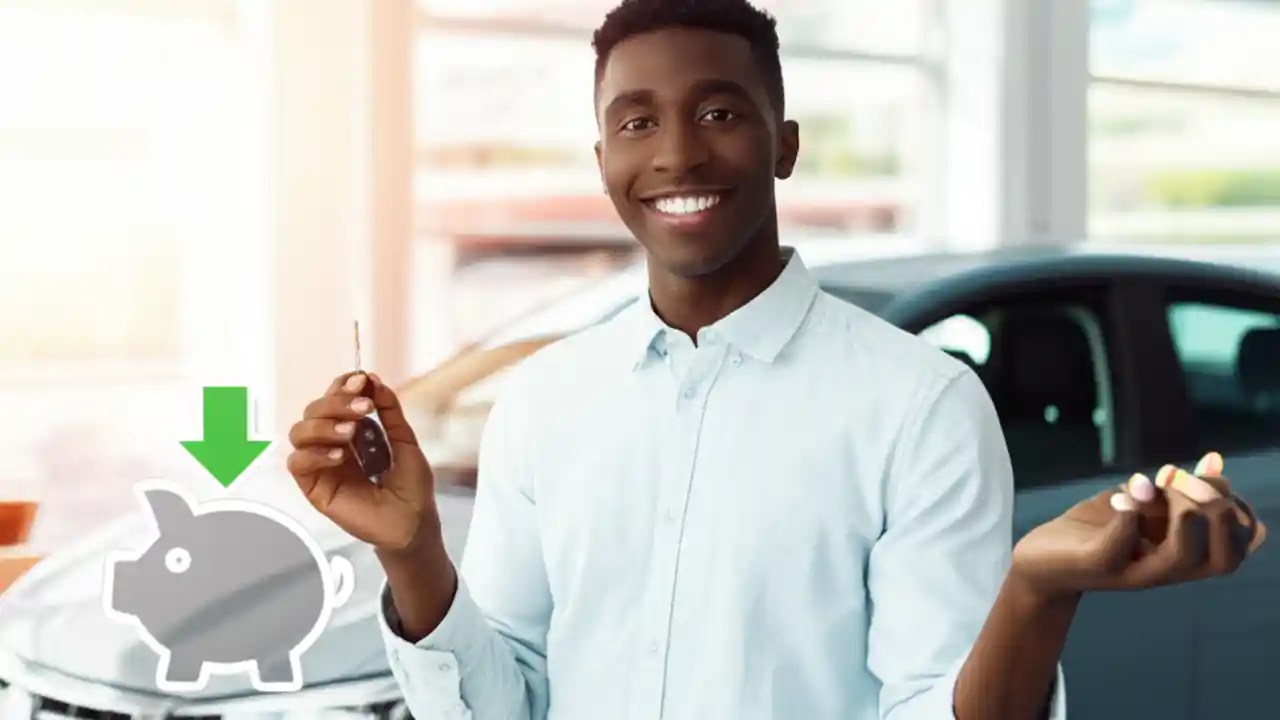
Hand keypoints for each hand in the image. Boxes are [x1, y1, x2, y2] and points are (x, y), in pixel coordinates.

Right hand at [286, 371, 438, 552]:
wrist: (414, 523)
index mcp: (353, 431)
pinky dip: (315, 453)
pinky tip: (339, 456)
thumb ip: (390, 413)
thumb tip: (374, 381)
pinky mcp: (315, 488)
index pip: (334, 399)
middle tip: (364, 408)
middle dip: (336, 402)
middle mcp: (332, 444)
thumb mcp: (405, 442)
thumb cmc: (411, 487)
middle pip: (314, 410)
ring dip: (323, 425)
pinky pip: (298, 464)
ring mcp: (322, 465)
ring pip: (299, 432)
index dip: (342, 386)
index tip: (362, 380)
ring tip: (351, 432)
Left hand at [1011, 452, 1267, 599]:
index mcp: (1183, 554)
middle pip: (1221, 559)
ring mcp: (1132, 570)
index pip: (1239, 546)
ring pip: (1179, 559)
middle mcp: (1166, 569)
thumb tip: (1215, 460)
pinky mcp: (1097, 565)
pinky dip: (1126, 516)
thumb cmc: (1100, 529)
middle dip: (1219, 514)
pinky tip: (1123, 495)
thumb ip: (1177, 489)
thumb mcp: (1143, 505)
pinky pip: (1117, 547)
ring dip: (1180, 516)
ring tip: (1159, 486)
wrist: (1044, 559)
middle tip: (1183, 479)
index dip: (1240, 512)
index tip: (1213, 476)